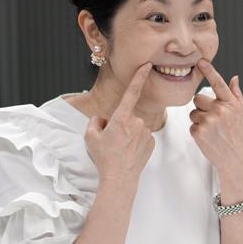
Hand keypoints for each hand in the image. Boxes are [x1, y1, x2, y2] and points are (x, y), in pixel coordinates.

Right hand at [85, 62, 154, 188]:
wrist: (120, 178)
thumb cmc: (105, 157)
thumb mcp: (90, 136)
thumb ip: (95, 121)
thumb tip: (104, 118)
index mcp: (122, 118)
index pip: (131, 92)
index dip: (139, 77)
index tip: (147, 65)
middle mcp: (137, 122)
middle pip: (126, 116)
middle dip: (118, 124)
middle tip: (111, 140)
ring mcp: (146, 133)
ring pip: (134, 127)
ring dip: (127, 134)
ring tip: (120, 148)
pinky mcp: (152, 142)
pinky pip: (141, 137)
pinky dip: (135, 142)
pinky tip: (129, 152)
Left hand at [190, 60, 242, 196]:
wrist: (236, 160)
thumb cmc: (240, 136)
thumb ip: (236, 95)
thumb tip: (234, 78)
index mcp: (231, 104)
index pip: (218, 84)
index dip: (209, 71)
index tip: (200, 61)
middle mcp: (220, 111)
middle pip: (198, 98)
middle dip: (202, 107)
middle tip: (213, 119)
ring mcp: (209, 121)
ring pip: (193, 113)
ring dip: (199, 120)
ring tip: (212, 131)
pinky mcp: (199, 132)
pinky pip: (192, 125)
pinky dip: (197, 131)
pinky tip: (209, 138)